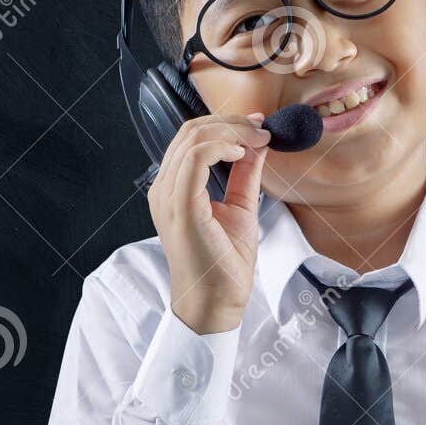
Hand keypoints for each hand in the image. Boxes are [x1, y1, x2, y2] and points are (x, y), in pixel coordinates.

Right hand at [146, 113, 270, 334]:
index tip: (258, 125)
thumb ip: (245, 174)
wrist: (217, 302)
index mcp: (173, 188)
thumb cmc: (224, 264)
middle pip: (190, 132)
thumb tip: (257, 144)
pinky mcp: (180, 206)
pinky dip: (222, 147)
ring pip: (192, 139)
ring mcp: (168, 197)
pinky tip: (242, 153)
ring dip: (231, 131)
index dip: (226, 123)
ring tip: (257, 140)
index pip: (191, 139)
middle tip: (262, 128)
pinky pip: (195, 158)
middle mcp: (164, 189)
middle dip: (231, 122)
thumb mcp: (240, 207)